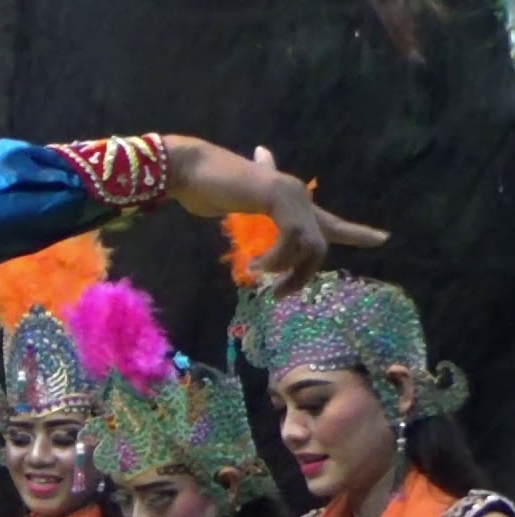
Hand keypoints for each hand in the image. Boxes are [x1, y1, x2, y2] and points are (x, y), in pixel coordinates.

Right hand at [165, 137, 387, 295]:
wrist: (189, 168)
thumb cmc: (206, 186)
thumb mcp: (234, 205)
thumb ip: (247, 204)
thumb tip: (251, 177)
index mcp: (291, 200)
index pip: (330, 221)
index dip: (356, 232)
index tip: (383, 239)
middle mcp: (297, 195)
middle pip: (319, 245)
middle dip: (302, 275)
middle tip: (278, 294)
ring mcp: (289, 194)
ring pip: (307, 245)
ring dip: (285, 270)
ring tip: (259, 276)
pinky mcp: (277, 197)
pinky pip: (290, 238)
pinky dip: (276, 258)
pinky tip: (255, 265)